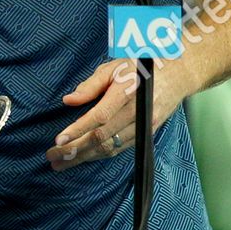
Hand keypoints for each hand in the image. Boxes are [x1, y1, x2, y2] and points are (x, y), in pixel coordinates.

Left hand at [46, 58, 183, 169]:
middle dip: (75, 149)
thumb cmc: (139, 67)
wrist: (177, 75)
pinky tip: (83, 157)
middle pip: (102, 136)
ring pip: (110, 147)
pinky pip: (120, 148)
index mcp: (127, 91)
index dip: (78, 129)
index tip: (59, 139)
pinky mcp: (147, 133)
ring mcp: (144, 125)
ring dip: (84, 157)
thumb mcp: (113, 67)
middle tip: (52, 156)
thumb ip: (91, 85)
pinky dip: (100, 155)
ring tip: (61, 162)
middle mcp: (137, 111)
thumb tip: (68, 100)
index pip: (100, 116)